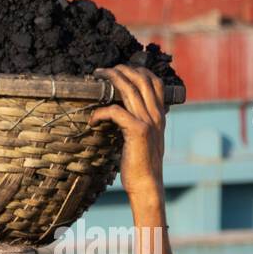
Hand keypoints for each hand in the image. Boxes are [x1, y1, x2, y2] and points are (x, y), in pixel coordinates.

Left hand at [91, 65, 166, 205]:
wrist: (147, 184)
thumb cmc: (141, 165)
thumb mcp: (145, 141)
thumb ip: (140, 125)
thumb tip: (124, 118)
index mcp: (159, 115)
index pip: (155, 82)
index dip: (139, 71)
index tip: (120, 69)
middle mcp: (156, 115)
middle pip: (141, 80)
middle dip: (121, 70)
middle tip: (103, 70)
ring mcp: (148, 121)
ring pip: (130, 89)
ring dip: (112, 80)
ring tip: (97, 77)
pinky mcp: (137, 130)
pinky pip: (116, 112)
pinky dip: (101, 112)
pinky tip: (92, 121)